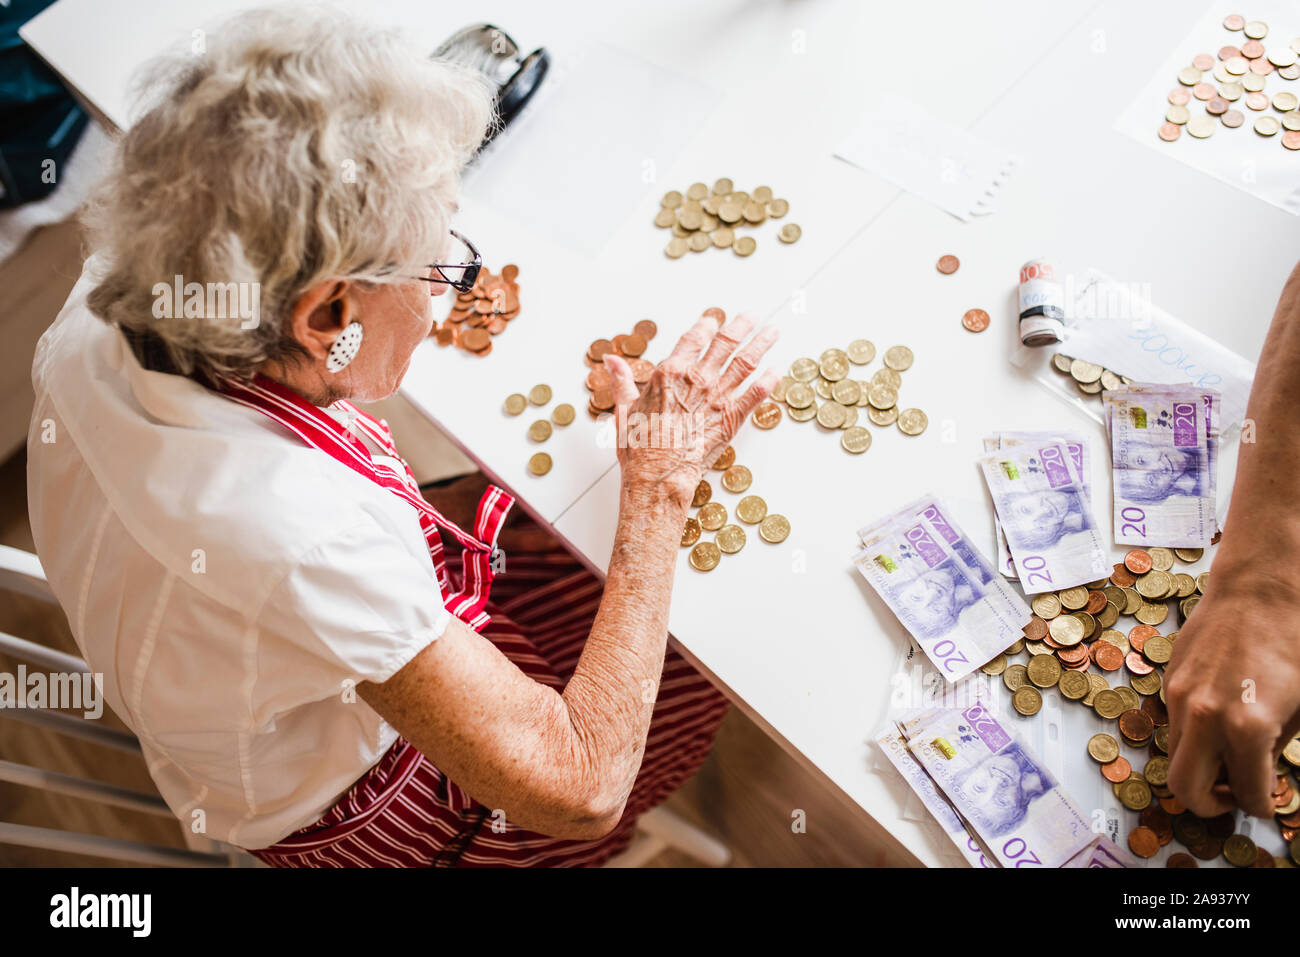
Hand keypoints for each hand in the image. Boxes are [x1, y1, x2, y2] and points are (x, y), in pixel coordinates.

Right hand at [602, 310, 778, 506]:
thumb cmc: (640, 447)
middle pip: (725, 343)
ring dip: (761, 343)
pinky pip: (756, 393)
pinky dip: (769, 380)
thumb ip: (621, 380)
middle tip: (752, 315)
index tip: (714, 320)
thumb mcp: (624, 408)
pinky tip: (777, 370)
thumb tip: (611, 360)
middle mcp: (697, 378)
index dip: (706, 326)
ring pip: (746, 361)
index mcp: (670, 373)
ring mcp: (717, 397)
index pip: (693, 339)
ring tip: (774, 331)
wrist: (659, 474)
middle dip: (741, 326)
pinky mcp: (732, 417)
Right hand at [1164, 583, 1299, 817]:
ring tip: (1228, 757)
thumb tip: (1257, 772)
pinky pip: (1174, 724)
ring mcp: (1180, 696)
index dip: (1260, 806)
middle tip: (1232, 796)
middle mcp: (1204, 716)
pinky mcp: (1170, 679)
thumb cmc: (1295, 640)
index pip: (1245, 794)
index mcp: (1247, 727)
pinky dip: (1193, 736)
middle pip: (1184, 789)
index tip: (1265, 801)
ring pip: (1175, 756)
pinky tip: (1219, 719)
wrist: (1261, 587)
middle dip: (1209, 804)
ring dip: (1198, 767)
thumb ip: (1273, 748)